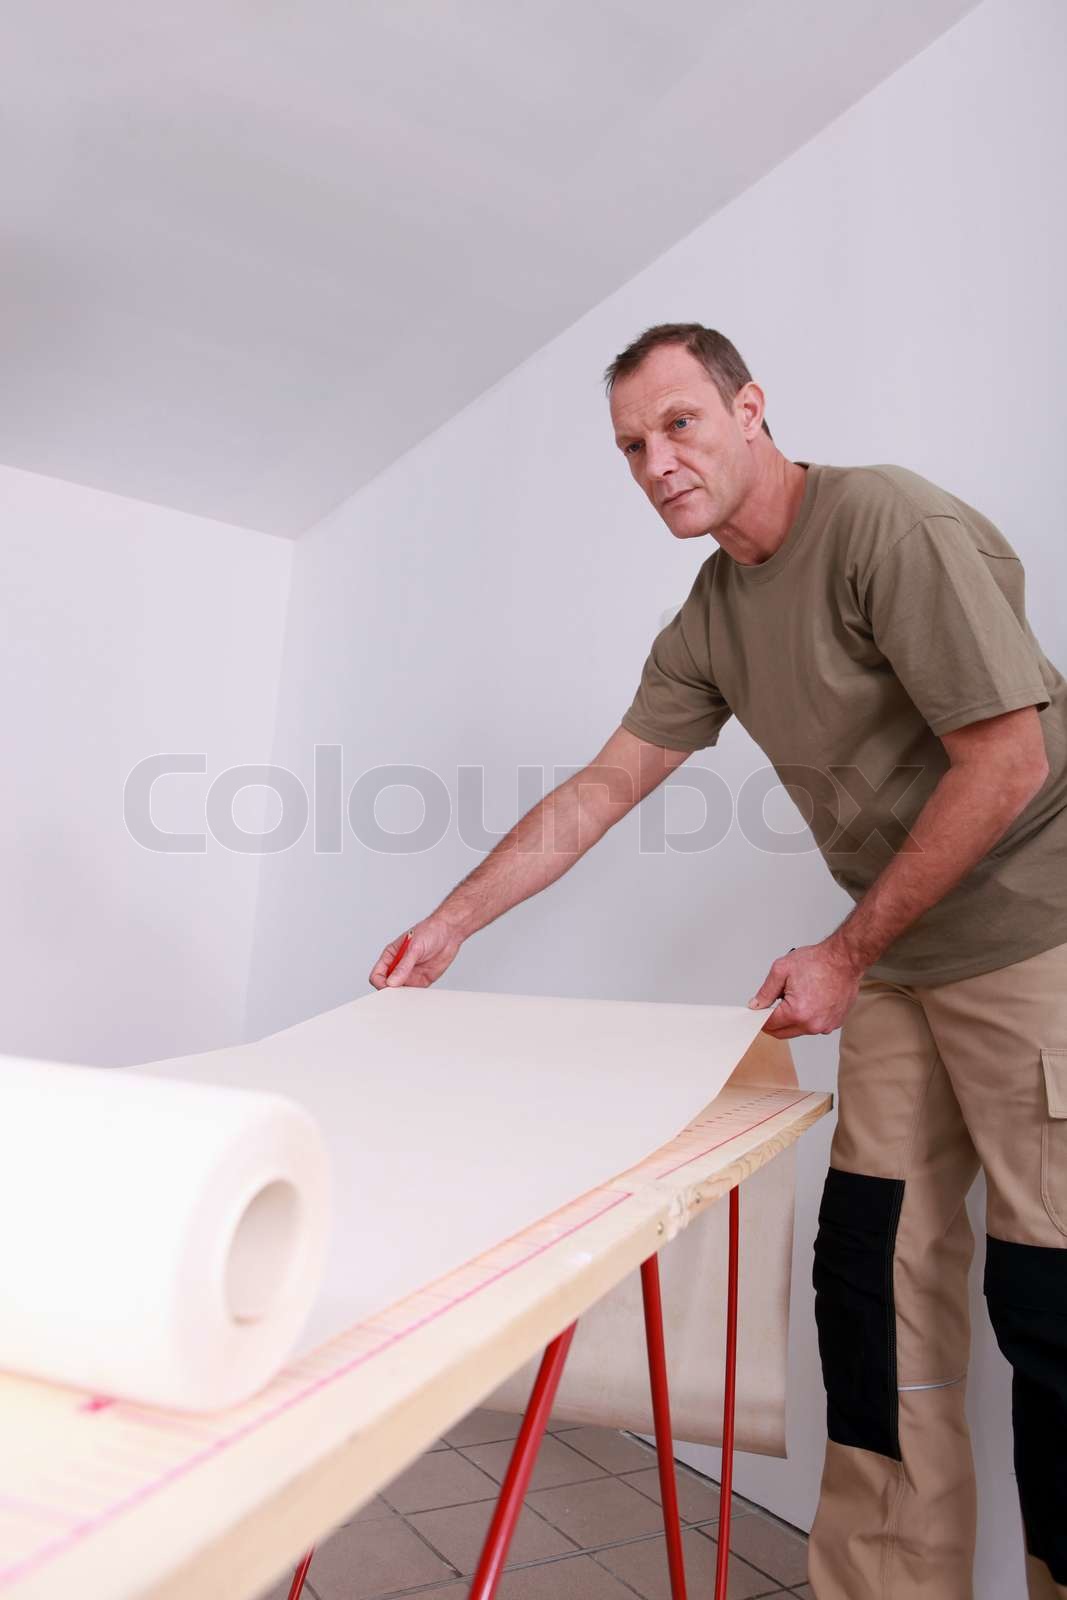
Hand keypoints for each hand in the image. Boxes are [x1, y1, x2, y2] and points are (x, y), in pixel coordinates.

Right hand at [368, 915, 464, 989]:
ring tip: (412, 993)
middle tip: (399, 994)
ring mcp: (410, 974)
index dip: (380, 983)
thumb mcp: (414, 947)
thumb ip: (403, 966)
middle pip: (387, 986)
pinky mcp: (422, 980)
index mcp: (390, 956)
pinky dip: (415, 995)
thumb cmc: (429, 931)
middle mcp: (398, 967)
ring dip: (404, 995)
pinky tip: (420, 993)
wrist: (449, 932)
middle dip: (391, 992)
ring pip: (400, 992)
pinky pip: (415, 992)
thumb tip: (392, 981)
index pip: (377, 974)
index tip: (389, 987)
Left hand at [747, 938, 861, 1038]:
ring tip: (796, 997)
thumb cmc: (818, 962)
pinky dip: (808, 1017)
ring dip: (792, 1019)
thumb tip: (756, 1005)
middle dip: (774, 1021)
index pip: (769, 1026)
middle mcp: (813, 1024)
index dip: (760, 1018)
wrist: (844, 960)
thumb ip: (765, 992)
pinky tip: (810, 1000)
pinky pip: (814, 1025)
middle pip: (782, 1033)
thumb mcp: (781, 970)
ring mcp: (825, 1026)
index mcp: (797, 1013)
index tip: (758, 1012)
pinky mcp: (835, 1023)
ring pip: (798, 1030)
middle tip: (773, 1005)